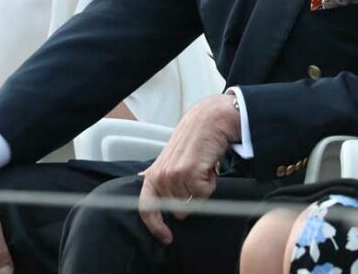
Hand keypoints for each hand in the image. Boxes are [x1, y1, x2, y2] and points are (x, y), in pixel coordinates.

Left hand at [137, 93, 238, 243]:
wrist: (209, 120)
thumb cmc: (193, 140)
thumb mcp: (170, 160)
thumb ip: (160, 178)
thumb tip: (153, 195)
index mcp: (153, 175)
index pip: (147, 209)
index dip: (156, 227)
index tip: (167, 237)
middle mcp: (160, 177)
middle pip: (178, 210)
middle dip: (191, 198)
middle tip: (196, 175)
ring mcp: (174, 176)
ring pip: (193, 202)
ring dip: (202, 189)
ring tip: (202, 168)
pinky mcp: (189, 173)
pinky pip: (204, 194)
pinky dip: (211, 183)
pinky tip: (208, 167)